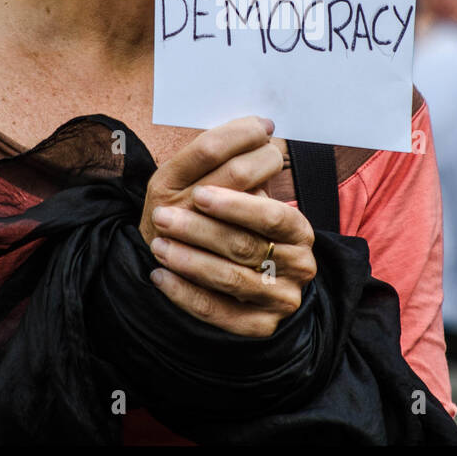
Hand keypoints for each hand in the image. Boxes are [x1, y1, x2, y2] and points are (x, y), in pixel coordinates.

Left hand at [140, 116, 316, 337]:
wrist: (244, 282)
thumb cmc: (235, 228)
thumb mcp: (242, 200)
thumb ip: (239, 175)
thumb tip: (245, 129)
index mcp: (299, 229)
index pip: (273, 215)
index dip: (237, 204)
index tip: (199, 192)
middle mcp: (299, 266)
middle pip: (247, 246)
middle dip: (200, 230)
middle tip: (162, 216)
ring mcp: (282, 299)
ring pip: (231, 280)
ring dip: (189, 261)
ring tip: (157, 243)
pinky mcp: (260, 326)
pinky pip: (220, 314)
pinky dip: (186, 295)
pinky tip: (160, 276)